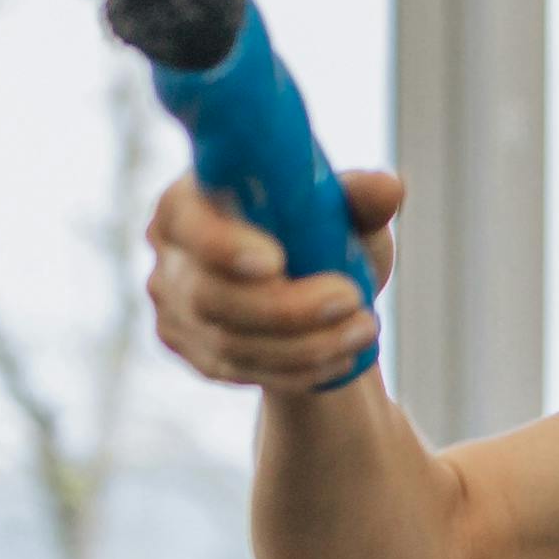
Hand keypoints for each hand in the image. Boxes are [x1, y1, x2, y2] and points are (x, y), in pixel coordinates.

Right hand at [148, 162, 403, 399]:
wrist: (312, 292)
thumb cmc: (321, 234)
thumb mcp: (345, 212)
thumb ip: (361, 198)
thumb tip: (388, 188)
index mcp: (191, 199)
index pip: (186, 221)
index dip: (221, 245)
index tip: (277, 261)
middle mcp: (169, 252)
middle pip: (209, 295)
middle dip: (286, 308)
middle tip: (351, 299)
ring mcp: (172, 305)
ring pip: (227, 341)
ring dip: (303, 344)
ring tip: (364, 329)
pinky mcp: (188, 348)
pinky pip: (236, 370)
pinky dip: (293, 369)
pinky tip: (340, 359)